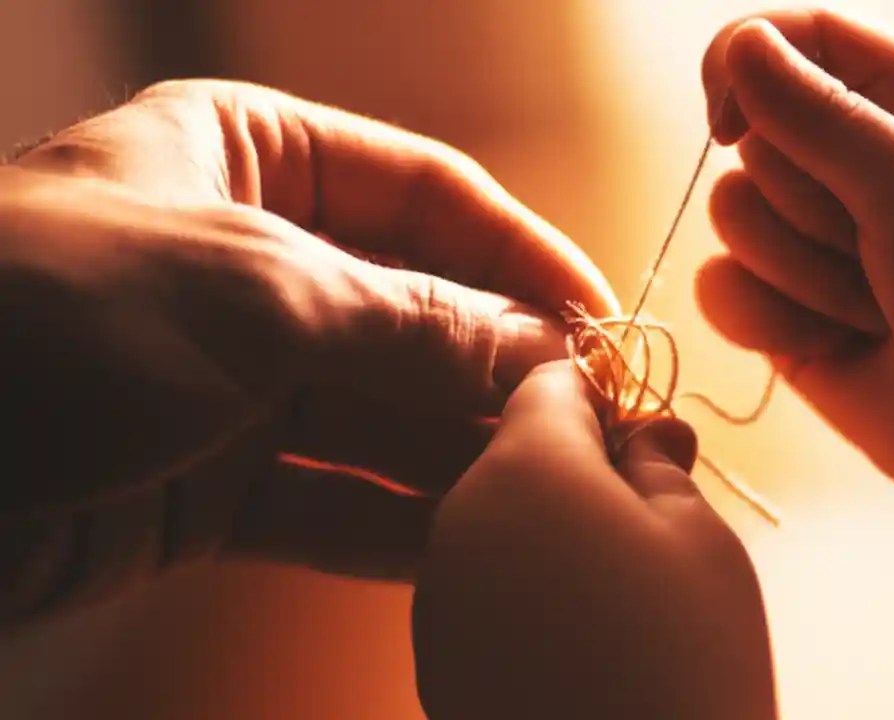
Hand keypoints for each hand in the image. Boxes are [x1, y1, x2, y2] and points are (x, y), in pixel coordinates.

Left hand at [0, 80, 615, 624]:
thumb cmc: (42, 319)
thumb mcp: (250, 296)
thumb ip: (412, 328)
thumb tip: (548, 355)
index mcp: (248, 156)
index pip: (429, 194)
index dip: (523, 257)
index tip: (605, 323)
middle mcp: (248, 257)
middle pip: (415, 311)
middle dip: (499, 372)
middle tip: (593, 431)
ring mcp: (229, 376)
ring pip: (378, 414)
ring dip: (459, 457)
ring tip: (546, 497)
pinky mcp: (204, 483)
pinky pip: (327, 496)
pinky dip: (394, 524)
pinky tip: (468, 545)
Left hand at [413, 361, 775, 719]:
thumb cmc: (687, 658)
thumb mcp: (698, 538)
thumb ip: (657, 462)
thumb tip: (647, 430)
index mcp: (522, 465)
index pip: (547, 381)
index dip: (600, 393)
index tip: (646, 433)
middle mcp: (457, 518)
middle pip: (513, 452)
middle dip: (575, 465)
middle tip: (654, 518)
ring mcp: (438, 596)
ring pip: (495, 522)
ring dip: (549, 528)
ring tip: (626, 587)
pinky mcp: (437, 662)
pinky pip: (481, 589)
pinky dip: (523, 590)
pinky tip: (583, 634)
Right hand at [696, 11, 893, 495]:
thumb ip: (823, 116)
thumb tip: (738, 45)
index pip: (804, 36)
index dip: (748, 63)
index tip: (726, 119)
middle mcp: (858, 158)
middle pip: (756, 133)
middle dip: (810, 207)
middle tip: (884, 253)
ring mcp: (813, 235)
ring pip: (729, 213)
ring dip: (800, 272)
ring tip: (874, 307)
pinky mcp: (781, 303)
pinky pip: (719, 284)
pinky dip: (770, 319)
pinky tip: (833, 343)